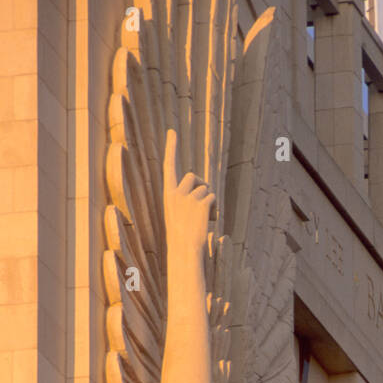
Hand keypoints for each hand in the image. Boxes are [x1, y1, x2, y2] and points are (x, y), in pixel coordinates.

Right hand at [163, 128, 214, 254]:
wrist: (184, 250)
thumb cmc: (182, 235)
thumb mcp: (179, 213)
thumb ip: (187, 198)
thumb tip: (204, 187)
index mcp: (168, 194)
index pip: (169, 166)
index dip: (171, 148)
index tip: (171, 132)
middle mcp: (176, 192)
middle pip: (193, 176)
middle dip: (200, 186)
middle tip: (203, 203)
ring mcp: (188, 198)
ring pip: (205, 188)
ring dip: (209, 200)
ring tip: (205, 217)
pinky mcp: (201, 203)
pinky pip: (212, 198)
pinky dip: (214, 209)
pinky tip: (210, 220)